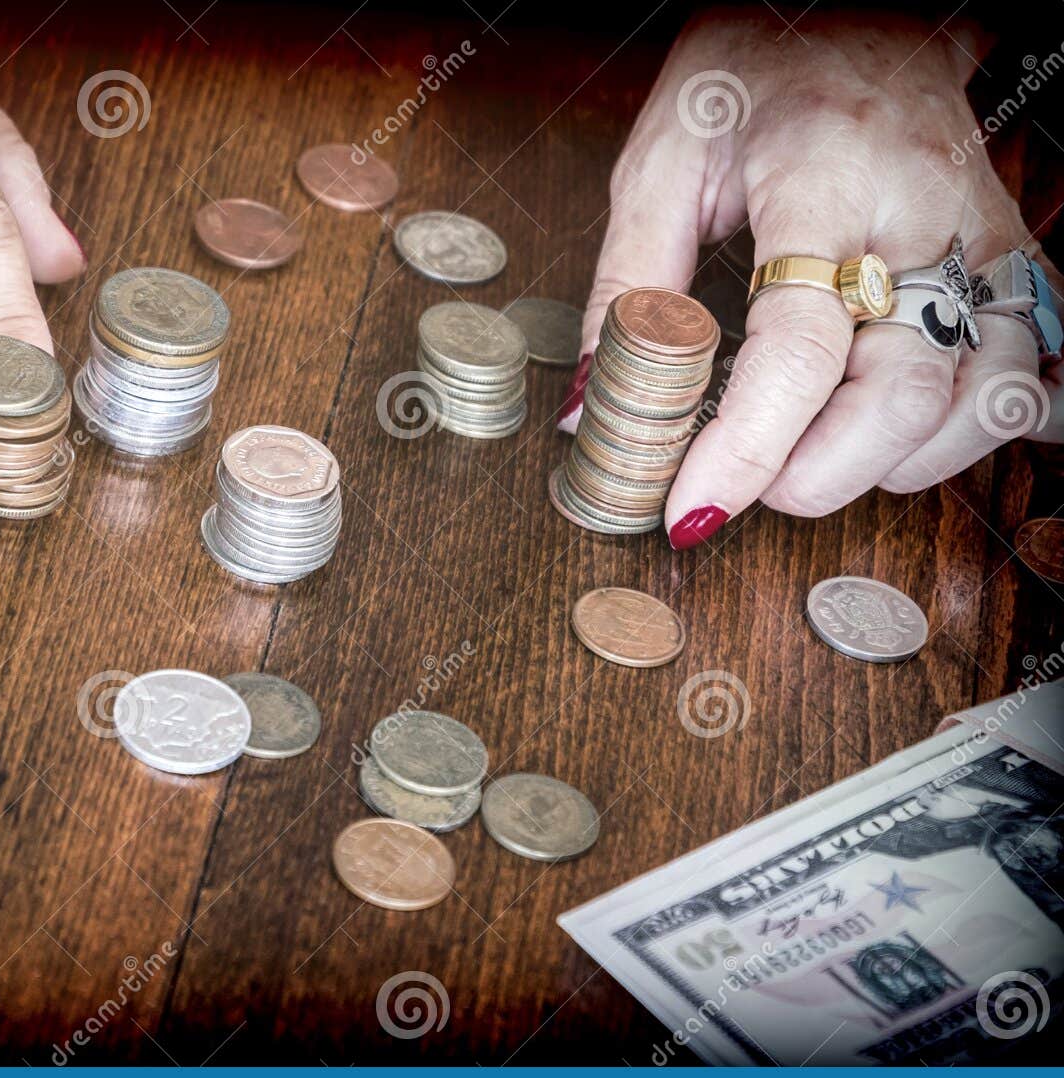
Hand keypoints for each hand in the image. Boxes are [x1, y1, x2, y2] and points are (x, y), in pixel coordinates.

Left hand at [570, 8, 1060, 547]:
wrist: (858, 15)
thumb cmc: (753, 77)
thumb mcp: (661, 161)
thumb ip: (626, 285)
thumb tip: (589, 406)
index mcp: (824, 174)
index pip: (799, 344)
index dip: (746, 445)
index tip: (691, 505)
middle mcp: (922, 215)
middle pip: (904, 394)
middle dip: (817, 476)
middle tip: (742, 488)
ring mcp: (981, 243)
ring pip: (975, 402)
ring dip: (885, 466)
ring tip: (804, 457)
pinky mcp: (1009, 265)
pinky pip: (1011, 380)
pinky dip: (949, 437)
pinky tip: (881, 437)